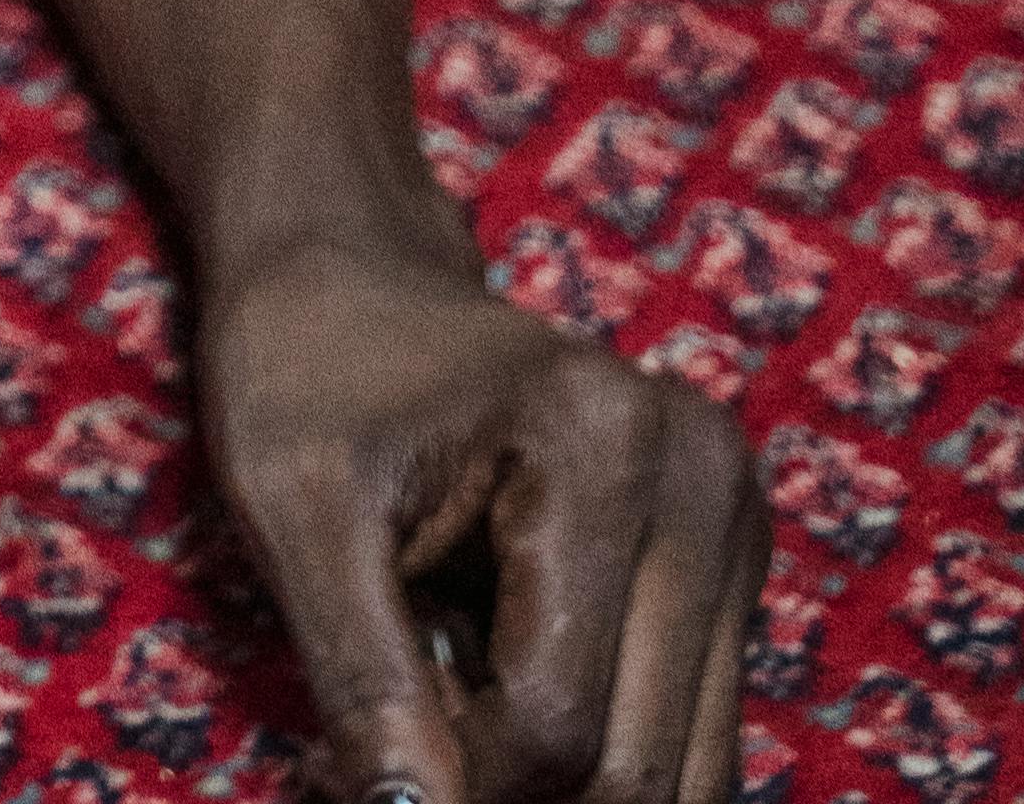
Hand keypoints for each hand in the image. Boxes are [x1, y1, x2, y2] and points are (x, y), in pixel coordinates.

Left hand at [203, 231, 764, 803]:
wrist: (351, 271)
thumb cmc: (304, 372)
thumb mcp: (293, 511)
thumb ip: (364, 682)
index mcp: (604, 439)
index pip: (554, 723)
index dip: (450, 772)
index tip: (359, 741)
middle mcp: (703, 476)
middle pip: (638, 767)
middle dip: (513, 785)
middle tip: (413, 722)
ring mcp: (730, 519)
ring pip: (682, 775)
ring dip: (561, 777)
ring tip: (457, 686)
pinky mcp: (729, 564)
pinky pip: (689, 738)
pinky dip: (598, 751)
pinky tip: (509, 676)